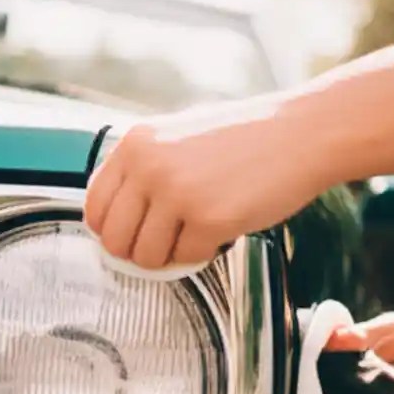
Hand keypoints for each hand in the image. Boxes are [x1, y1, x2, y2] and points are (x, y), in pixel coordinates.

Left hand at [84, 94, 332, 268]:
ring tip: (193, 235)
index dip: (108, 231)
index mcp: (135, 145)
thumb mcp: (176, 137)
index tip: (126, 238)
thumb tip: (114, 220)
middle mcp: (149, 167)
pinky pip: (187, 259)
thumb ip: (142, 169)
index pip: (95, 207)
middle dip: (135, 252)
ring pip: (146, 257)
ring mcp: (177, 194)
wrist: (299, 134)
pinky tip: (220, 230)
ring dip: (169, 257)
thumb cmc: (243, 137)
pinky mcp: (208, 220)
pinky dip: (202, 253)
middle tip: (160, 248)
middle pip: (115, 239)